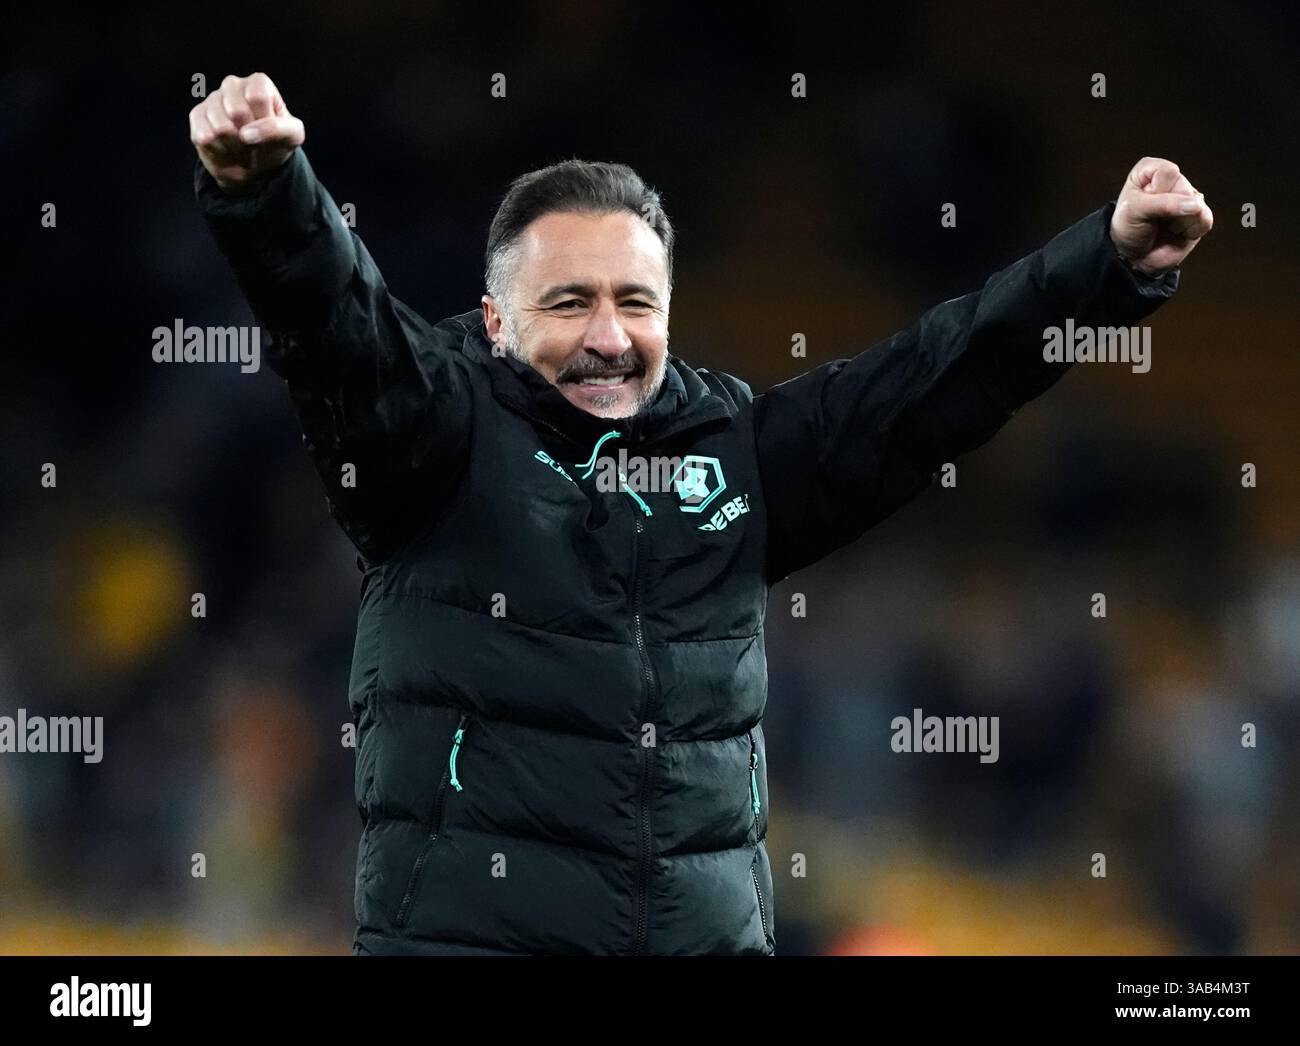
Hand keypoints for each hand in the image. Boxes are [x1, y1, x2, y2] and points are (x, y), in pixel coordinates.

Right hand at [188, 73, 304, 193]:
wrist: (255, 165)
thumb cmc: (275, 144)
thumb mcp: (292, 137)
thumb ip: (279, 129)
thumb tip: (246, 133)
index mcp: (258, 83)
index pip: (258, 97)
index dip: (265, 121)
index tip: (269, 129)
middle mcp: (232, 84)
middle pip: (236, 110)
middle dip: (249, 135)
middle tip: (254, 140)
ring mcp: (212, 98)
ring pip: (220, 126)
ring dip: (235, 145)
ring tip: (241, 144)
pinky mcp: (197, 115)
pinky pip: (205, 137)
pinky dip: (219, 150)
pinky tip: (226, 147)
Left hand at [1109, 157, 1212, 276]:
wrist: (1132, 256)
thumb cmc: (1128, 227)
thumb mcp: (1135, 210)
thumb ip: (1164, 204)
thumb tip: (1196, 205)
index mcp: (1152, 169)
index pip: (1168, 173)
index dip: (1156, 192)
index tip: (1142, 204)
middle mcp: (1173, 178)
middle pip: (1184, 189)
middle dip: (1168, 210)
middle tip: (1153, 219)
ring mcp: (1188, 196)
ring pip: (1197, 205)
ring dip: (1179, 222)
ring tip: (1164, 225)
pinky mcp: (1199, 214)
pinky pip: (1205, 220)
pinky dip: (1190, 231)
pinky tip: (1176, 232)